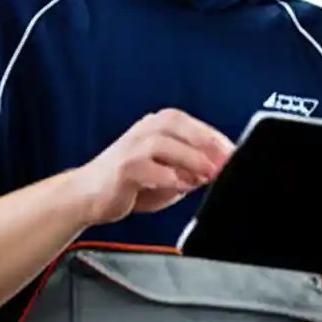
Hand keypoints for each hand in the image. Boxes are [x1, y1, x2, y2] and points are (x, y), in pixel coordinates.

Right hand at [72, 109, 234, 225]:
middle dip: (205, 141)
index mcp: (157, 127)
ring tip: (208, 174)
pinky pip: (144, 167)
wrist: (87, 196)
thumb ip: (192, 170)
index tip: (234, 153)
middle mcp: (143, 131)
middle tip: (224, 161)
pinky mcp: (121, 168)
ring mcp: (130, 147)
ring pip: (162, 143)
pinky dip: (164, 175)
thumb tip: (218, 170)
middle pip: (177, 124)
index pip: (191, 124)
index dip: (215, 137)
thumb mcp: (169, 175)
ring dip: (189, 158)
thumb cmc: (129, 183)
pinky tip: (178, 185)